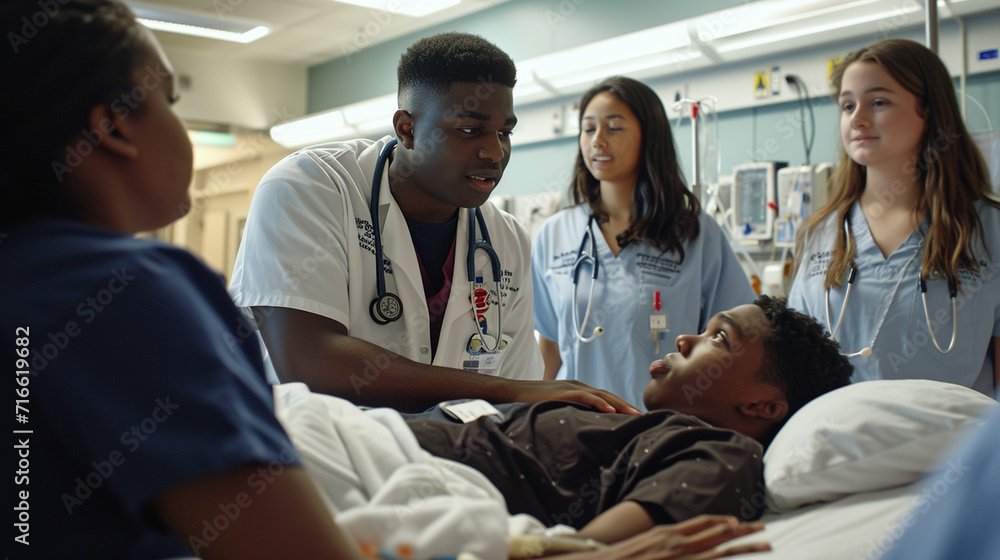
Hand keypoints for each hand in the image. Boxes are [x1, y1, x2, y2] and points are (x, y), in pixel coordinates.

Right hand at [508, 379, 641, 414]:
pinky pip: (585, 397)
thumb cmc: (530, 404)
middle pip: (608, 395)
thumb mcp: (555, 410)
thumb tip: (579, 432)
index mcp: (577, 390)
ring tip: (634, 415)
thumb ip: (568, 415)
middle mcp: (578, 386)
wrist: (511, 392)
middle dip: (627, 406)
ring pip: (601, 395)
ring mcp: (571, 387)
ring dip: (620, 404)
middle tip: (643, 417)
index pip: (605, 398)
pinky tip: (611, 411)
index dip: (621, 406)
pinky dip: (600, 403)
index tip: (635, 418)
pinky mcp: (563, 392)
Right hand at [554, 516, 770, 559]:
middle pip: (717, 533)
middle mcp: (675, 542)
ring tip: (768, 544)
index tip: (740, 523)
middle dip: (743, 531)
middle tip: (765, 528)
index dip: (723, 522)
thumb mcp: (641, 545)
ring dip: (746, 547)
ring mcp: (678, 557)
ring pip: (721, 550)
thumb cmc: (617, 558)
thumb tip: (668, 544)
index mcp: (666, 533)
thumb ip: (658, 542)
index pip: (702, 523)